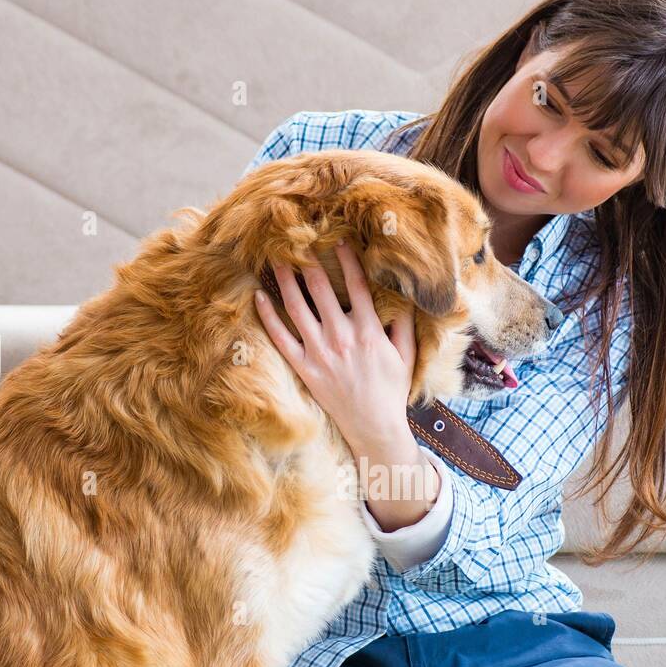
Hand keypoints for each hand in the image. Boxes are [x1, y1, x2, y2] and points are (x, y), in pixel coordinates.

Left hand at [253, 239, 415, 453]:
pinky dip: (268, 317)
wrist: (373, 426)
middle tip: (298, 242)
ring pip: (297, 308)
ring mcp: (320, 353)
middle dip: (309, 263)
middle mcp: (342, 337)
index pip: (356, 286)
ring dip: (286, 282)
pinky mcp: (305, 368)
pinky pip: (281, 338)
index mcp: (369, 331)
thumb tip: (402, 294)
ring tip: (277, 262)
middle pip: (321, 290)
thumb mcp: (406, 354)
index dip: (347, 260)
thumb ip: (403, 323)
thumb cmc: (391, 389)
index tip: (338, 239)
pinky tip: (259, 298)